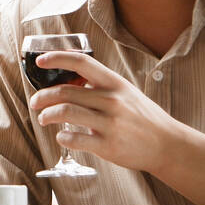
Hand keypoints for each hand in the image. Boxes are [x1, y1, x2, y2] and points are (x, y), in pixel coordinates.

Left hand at [28, 51, 178, 173]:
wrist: (169, 145)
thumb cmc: (143, 118)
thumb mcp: (125, 92)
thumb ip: (100, 86)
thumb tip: (68, 79)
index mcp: (114, 83)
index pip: (81, 62)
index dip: (57, 58)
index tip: (40, 61)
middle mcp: (112, 100)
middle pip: (65, 92)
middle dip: (42, 97)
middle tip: (35, 102)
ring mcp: (111, 123)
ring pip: (65, 112)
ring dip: (47, 115)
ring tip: (43, 118)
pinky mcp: (109, 145)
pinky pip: (75, 139)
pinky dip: (62, 137)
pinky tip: (62, 137)